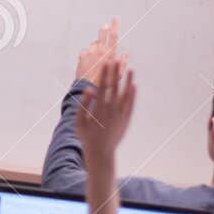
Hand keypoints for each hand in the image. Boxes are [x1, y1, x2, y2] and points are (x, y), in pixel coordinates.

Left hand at [75, 19, 122, 81]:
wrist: (89, 87)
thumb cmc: (106, 83)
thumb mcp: (118, 74)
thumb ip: (123, 62)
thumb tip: (125, 52)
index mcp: (110, 53)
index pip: (114, 36)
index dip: (115, 26)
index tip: (115, 19)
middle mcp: (100, 50)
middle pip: (102, 34)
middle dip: (104, 29)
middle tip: (104, 26)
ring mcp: (90, 52)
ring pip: (94, 45)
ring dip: (95, 48)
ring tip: (95, 59)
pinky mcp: (82, 55)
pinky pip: (85, 51)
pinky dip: (87, 55)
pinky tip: (88, 63)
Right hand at [76, 55, 135, 169]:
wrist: (101, 152)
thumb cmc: (87, 136)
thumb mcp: (79, 122)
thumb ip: (83, 104)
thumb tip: (89, 89)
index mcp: (99, 109)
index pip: (102, 87)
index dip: (104, 74)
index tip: (105, 63)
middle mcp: (111, 110)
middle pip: (114, 87)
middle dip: (115, 73)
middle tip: (117, 60)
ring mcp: (120, 115)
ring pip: (125, 94)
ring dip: (128, 81)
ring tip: (130, 69)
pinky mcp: (126, 119)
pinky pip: (131, 104)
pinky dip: (132, 94)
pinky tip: (134, 85)